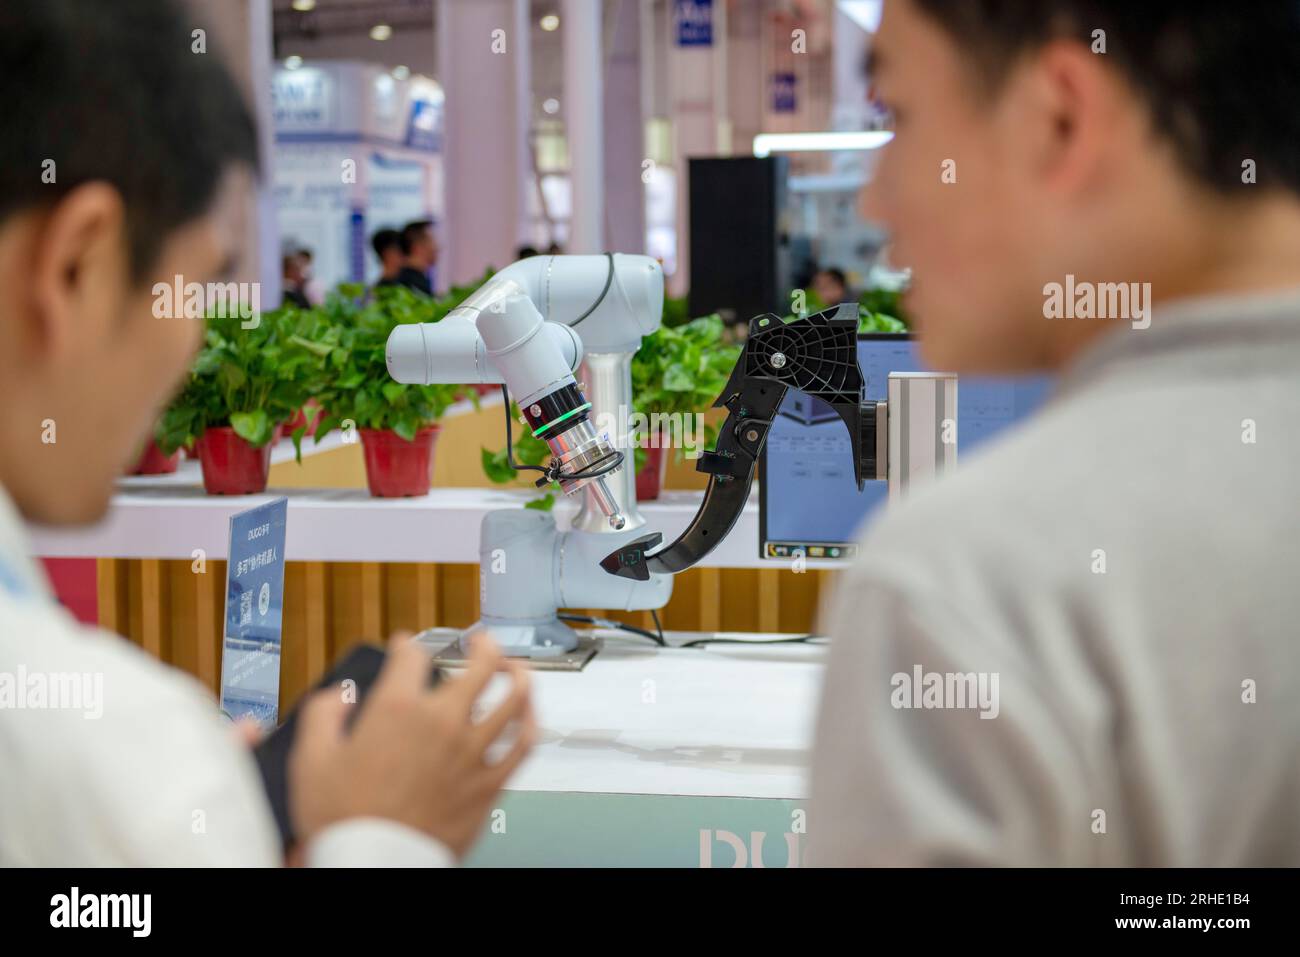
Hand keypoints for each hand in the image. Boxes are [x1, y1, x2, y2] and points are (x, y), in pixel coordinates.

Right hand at [288, 633, 535, 859]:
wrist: (373, 866)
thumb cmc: (344, 820)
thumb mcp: (312, 759)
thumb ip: (322, 715)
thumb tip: (336, 698)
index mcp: (398, 709)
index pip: (412, 657)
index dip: (407, 647)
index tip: (405, 648)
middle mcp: (442, 722)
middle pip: (479, 665)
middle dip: (481, 645)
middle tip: (479, 642)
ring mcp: (471, 751)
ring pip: (512, 698)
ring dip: (516, 674)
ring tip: (514, 667)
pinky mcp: (489, 783)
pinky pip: (523, 745)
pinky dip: (530, 723)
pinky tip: (529, 714)